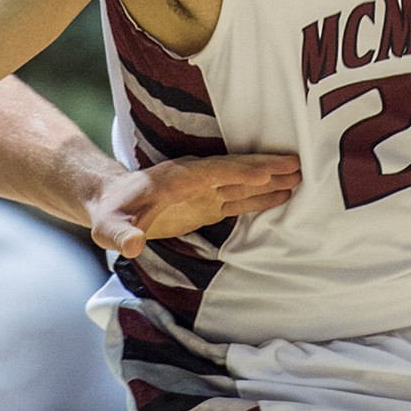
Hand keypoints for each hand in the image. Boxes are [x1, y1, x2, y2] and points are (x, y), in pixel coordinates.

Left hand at [87, 153, 301, 258]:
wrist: (112, 203)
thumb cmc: (111, 214)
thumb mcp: (109, 227)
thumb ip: (121, 235)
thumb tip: (132, 245)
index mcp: (175, 180)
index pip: (212, 173)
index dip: (238, 172)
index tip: (267, 171)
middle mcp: (195, 179)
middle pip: (236, 170)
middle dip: (267, 168)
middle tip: (300, 165)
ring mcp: (203, 190)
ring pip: (242, 182)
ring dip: (271, 179)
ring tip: (302, 176)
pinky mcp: (208, 203)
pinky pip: (239, 196)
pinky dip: (262, 194)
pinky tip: (283, 194)